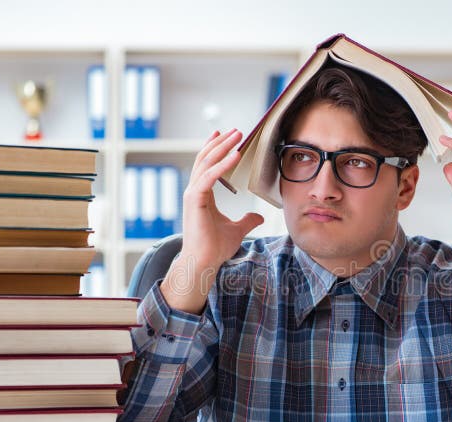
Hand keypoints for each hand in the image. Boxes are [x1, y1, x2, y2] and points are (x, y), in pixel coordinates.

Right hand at [161, 129, 262, 312]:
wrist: (204, 262)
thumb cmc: (214, 247)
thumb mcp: (237, 230)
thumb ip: (247, 220)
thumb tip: (259, 216)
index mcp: (202, 194)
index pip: (206, 165)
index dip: (214, 149)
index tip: (222, 135)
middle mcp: (195, 191)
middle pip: (206, 159)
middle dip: (220, 142)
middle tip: (235, 130)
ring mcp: (193, 194)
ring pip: (206, 163)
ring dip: (222, 147)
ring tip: (236, 136)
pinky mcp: (195, 200)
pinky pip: (209, 176)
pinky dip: (222, 164)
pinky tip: (235, 154)